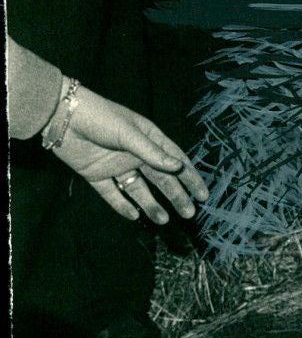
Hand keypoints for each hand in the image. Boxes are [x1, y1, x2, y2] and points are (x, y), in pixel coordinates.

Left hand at [51, 84, 208, 223]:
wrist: (62, 117)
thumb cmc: (101, 117)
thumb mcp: (129, 133)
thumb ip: (152, 153)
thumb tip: (178, 168)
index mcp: (149, 139)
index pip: (175, 161)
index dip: (190, 177)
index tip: (203, 194)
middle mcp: (136, 155)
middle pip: (160, 179)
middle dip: (176, 196)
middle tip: (189, 213)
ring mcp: (116, 166)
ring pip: (138, 189)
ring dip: (151, 204)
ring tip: (163, 221)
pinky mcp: (96, 175)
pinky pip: (112, 194)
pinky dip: (122, 205)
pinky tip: (134, 216)